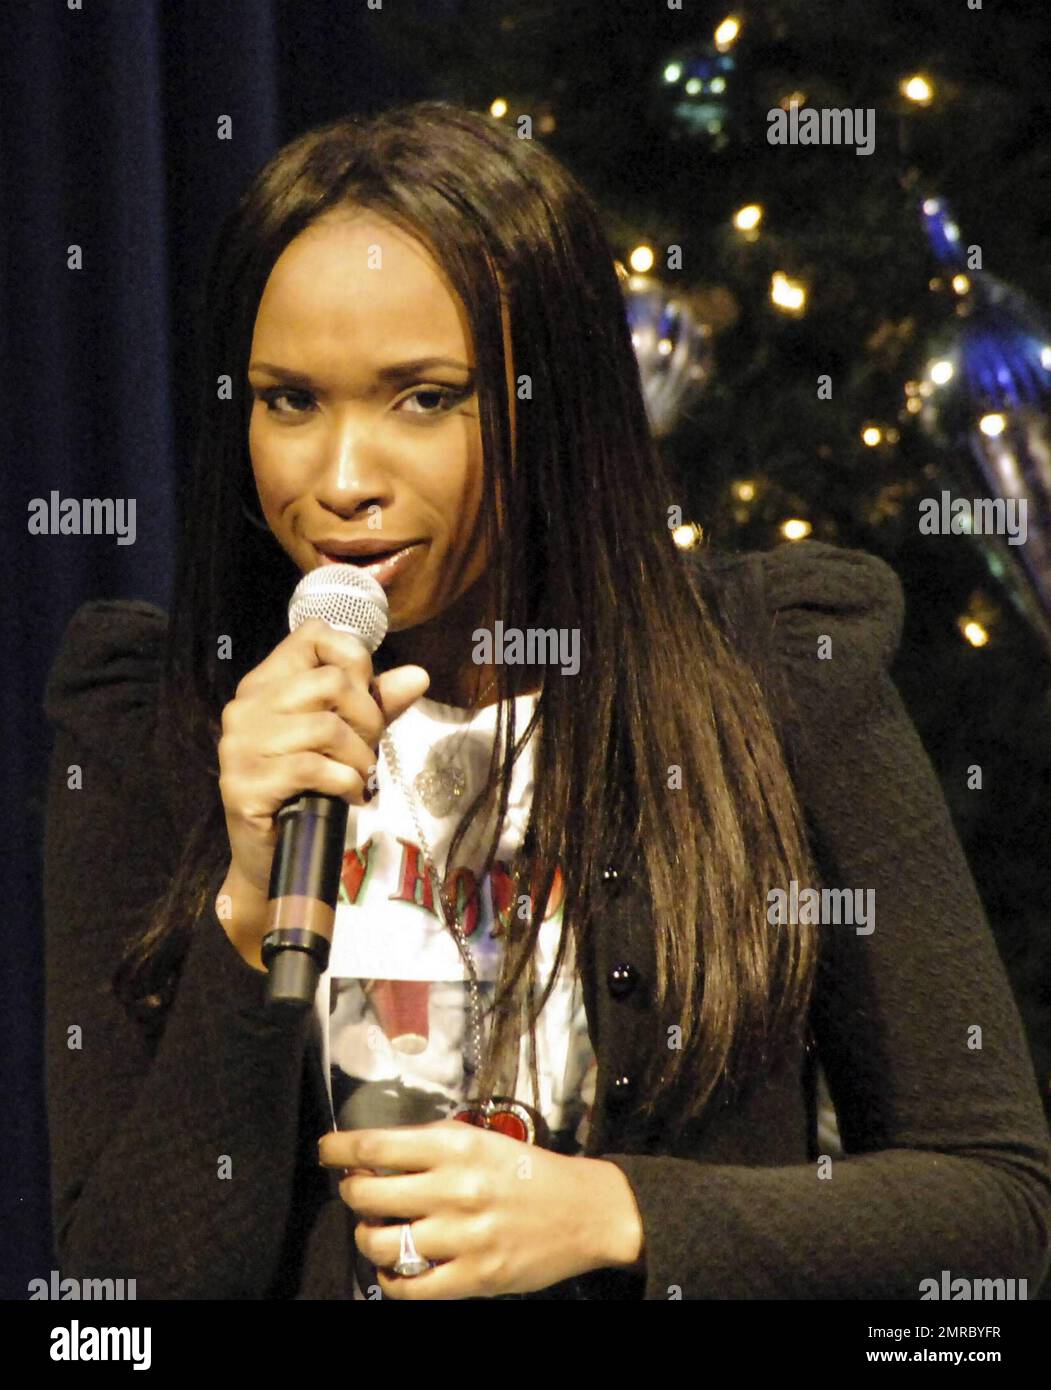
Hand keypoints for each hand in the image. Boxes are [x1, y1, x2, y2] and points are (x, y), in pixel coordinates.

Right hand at [217, 617, 429, 906]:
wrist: (276, 856)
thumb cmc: (311, 789)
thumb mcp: (348, 739)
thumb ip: (377, 704)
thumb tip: (418, 675)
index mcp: (266, 684)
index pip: (312, 634)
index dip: (354, 659)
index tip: (365, 697)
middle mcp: (245, 706)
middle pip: (330, 681)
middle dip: (368, 719)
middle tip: (369, 752)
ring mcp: (239, 746)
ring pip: (325, 727)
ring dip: (359, 759)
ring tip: (358, 777)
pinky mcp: (244, 785)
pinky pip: (313, 768)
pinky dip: (345, 782)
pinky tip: (347, 795)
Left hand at [318, 1120, 644, 1299]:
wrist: (583, 1210)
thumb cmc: (526, 1170)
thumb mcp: (480, 1140)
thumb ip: (430, 1145)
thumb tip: (372, 1155)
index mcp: (455, 1146)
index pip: (375, 1145)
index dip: (339, 1149)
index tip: (326, 1151)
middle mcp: (454, 1189)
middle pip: (367, 1194)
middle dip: (351, 1191)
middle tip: (357, 1190)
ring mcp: (463, 1237)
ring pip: (381, 1244)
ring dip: (367, 1237)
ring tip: (376, 1231)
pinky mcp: (475, 1278)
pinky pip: (411, 1289)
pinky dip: (392, 1281)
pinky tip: (398, 1269)